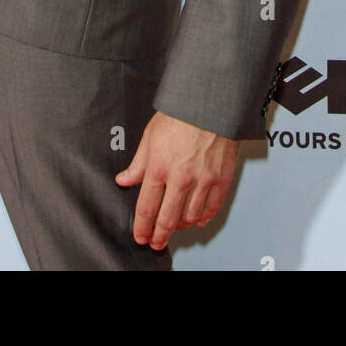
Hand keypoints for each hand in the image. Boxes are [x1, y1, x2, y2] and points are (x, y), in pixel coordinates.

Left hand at [116, 111, 241, 249]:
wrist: (211, 102)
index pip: (147, 207)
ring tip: (175, 226)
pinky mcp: (221, 179)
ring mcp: (203, 180)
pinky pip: (212, 207)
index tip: (141, 236)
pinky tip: (198, 219)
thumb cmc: (181, 113)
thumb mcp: (150, 135)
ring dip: (181, 226)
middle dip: (160, 235)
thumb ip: (138, 163)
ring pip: (190, 217)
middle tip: (156, 242)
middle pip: (168, 218)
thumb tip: (124, 180)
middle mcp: (181, 178)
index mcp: (159, 166)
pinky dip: (204, 217)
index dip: (142, 227)